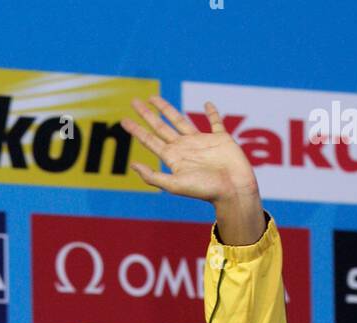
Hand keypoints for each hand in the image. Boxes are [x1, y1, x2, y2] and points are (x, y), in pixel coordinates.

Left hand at [121, 96, 265, 243]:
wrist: (232, 190)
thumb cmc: (205, 190)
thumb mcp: (174, 185)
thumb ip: (153, 176)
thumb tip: (132, 165)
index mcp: (174, 158)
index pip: (150, 141)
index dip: (136, 130)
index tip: (123, 121)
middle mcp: (185, 148)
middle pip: (160, 127)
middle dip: (147, 115)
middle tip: (134, 102)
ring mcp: (202, 142)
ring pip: (180, 120)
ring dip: (167, 109)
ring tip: (154, 98)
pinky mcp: (221, 139)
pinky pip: (215, 122)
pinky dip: (212, 113)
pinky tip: (207, 104)